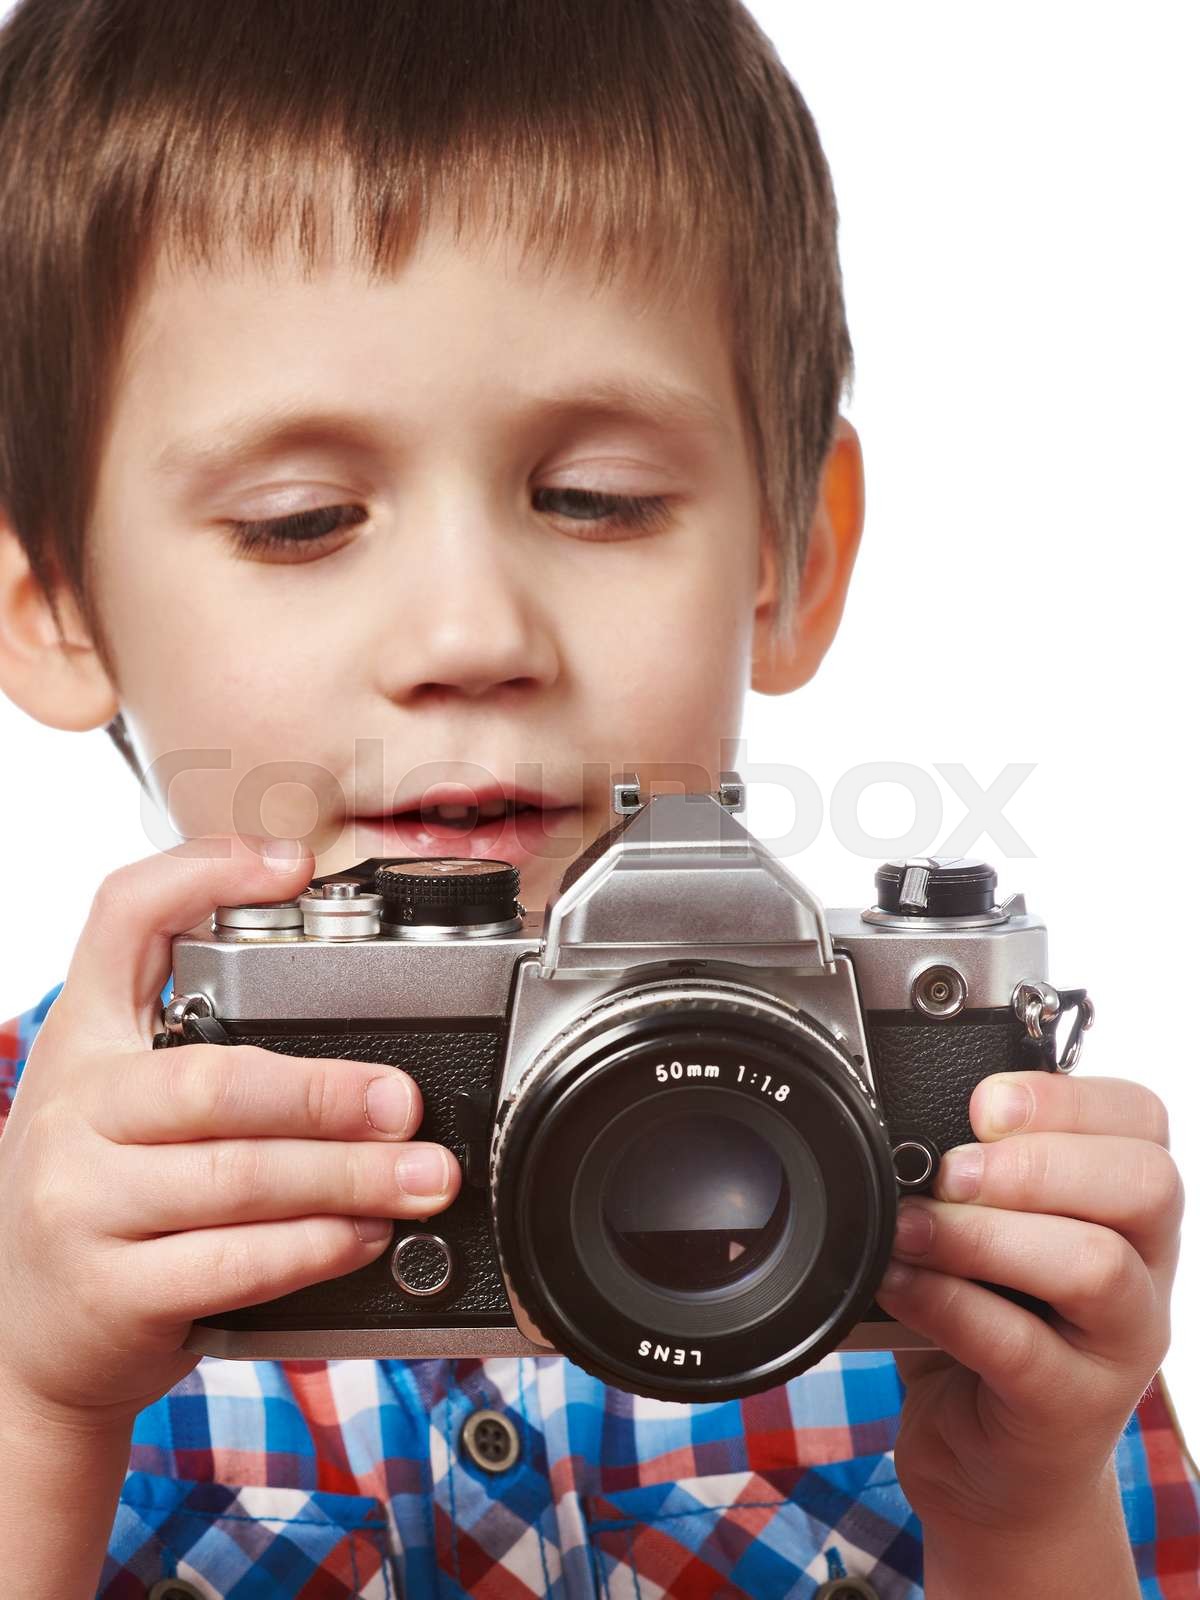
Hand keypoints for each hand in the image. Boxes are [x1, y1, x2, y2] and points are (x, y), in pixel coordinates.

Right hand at [0, 835, 460, 1430]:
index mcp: (81, 1042)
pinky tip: (363, 1234)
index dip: (204, 874)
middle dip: (328, 1091)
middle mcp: (72, 1113)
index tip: (294, 866)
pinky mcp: (111, 1291)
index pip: (123, 920)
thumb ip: (195, 1041)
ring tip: (418, 1177)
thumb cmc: (95, 1201)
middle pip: (216, 1080)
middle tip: (405, 1102)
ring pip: (238, 1177)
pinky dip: (315, 1247)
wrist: (23, 1343)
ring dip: (348, 1176)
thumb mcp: (114, 1101)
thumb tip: (337, 1002)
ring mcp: (81, 1205)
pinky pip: (234, 1261)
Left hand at [873, 1068, 1181, 1538]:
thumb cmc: (989, 1325)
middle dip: (1035, 1162)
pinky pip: (1024, 1350)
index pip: (1142, 1119)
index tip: (983, 1103)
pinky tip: (898, 1284)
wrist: (995, 1466)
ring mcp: (1121, 1346)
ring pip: (1097, 1266)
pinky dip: (948, 1306)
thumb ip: (970, 1176)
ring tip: (911, 1229)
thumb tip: (898, 1121)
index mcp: (1126, 1204)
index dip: (1066, 1097)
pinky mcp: (1074, 1412)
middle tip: (948, 1172)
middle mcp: (1146, 1267)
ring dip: (986, 1235)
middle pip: (1145, 1183)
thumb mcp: (987, 1232)